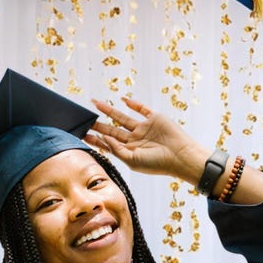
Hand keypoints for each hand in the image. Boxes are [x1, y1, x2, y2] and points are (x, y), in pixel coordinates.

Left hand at [86, 96, 204, 183]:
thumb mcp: (132, 160)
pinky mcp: (154, 119)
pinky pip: (142, 109)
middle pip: (112, 129)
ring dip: (110, 110)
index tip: (83, 134)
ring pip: (123, 117)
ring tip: (96, 104)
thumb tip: (103, 137)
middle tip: (85, 118)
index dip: (96, 139)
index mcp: (130, 151)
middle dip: (99, 124)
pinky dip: (133, 104)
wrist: (180, 156)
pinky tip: (123, 100)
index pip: (108, 144)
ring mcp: (144, 128)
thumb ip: (116, 149)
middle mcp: (135, 139)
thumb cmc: (157, 163)